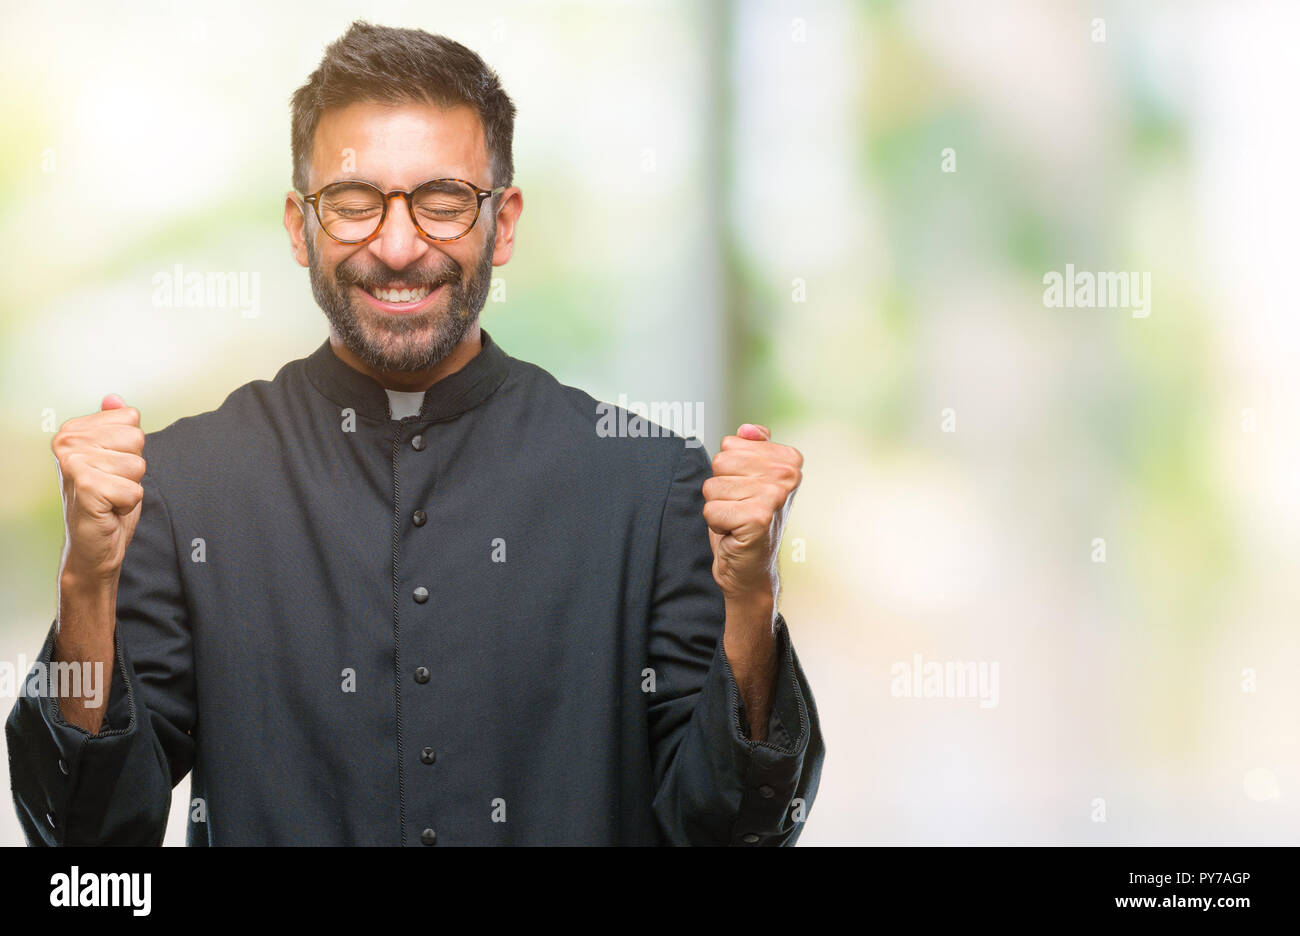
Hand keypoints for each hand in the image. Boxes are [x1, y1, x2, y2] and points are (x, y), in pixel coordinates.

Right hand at [53, 394, 146, 584]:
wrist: (93, 545)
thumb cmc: (105, 501)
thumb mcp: (113, 458)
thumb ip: (113, 427)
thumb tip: (114, 399)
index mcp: (73, 430)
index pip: (131, 418)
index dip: (130, 447)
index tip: (111, 466)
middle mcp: (68, 442)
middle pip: (137, 438)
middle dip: (133, 467)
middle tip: (111, 483)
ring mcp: (74, 464)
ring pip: (138, 464)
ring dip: (130, 486)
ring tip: (109, 496)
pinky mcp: (87, 487)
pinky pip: (134, 489)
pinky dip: (128, 504)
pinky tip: (109, 508)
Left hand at [702, 423, 801, 602]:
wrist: (750, 566)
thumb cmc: (748, 520)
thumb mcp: (749, 477)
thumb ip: (750, 447)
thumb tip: (747, 429)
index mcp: (788, 459)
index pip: (730, 444)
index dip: (729, 469)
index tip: (747, 489)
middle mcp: (786, 475)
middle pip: (720, 462)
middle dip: (720, 487)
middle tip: (740, 506)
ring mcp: (774, 496)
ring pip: (712, 486)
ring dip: (718, 506)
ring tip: (737, 519)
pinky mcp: (758, 518)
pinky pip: (711, 509)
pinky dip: (716, 524)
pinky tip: (734, 531)